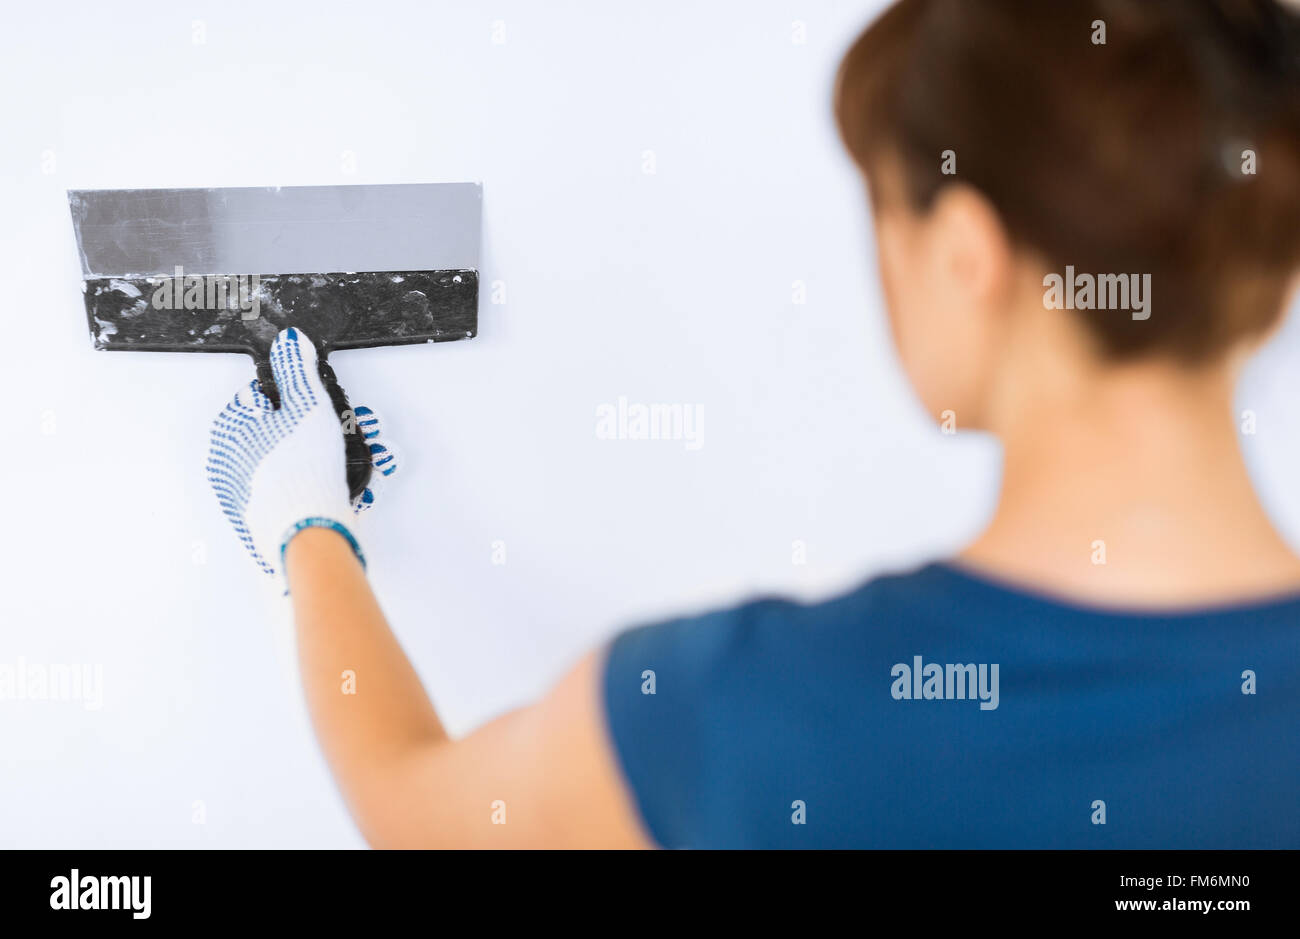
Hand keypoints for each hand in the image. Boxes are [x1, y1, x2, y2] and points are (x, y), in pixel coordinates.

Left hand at [208, 327, 370, 576]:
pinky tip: (312, 493)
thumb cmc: (304, 468)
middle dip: (297, 435)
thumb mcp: (308, 404)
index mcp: (230, 424)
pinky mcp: (248, 518)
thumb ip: (297, 367)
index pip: (263, 397)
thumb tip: (289, 341)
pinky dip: (291, 491)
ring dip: (295, 464)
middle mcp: (223, 456)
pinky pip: (273, 494)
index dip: (295, 404)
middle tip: (325, 445)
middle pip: (267, 431)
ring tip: (324, 471)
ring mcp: (234, 490)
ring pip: (271, 463)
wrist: (305, 529)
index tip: (313, 418)